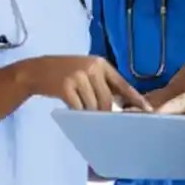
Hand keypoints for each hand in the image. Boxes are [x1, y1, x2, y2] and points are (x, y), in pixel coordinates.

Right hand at [17, 56, 150, 111]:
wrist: (37, 70)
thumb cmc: (65, 72)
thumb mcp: (86, 70)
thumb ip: (102, 83)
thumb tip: (120, 105)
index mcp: (100, 63)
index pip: (122, 84)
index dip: (135, 99)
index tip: (147, 111)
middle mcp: (91, 68)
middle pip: (107, 100)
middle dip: (106, 113)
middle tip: (104, 122)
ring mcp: (78, 77)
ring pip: (93, 106)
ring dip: (90, 114)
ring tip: (82, 110)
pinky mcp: (66, 87)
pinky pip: (79, 108)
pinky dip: (78, 113)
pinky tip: (73, 109)